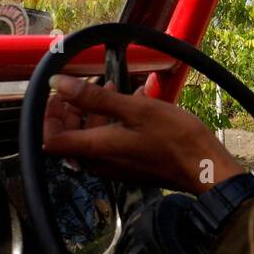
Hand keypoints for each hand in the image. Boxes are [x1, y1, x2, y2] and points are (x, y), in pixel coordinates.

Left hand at [43, 75, 244, 194]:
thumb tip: (59, 85)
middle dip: (71, 109)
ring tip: (110, 87)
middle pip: (69, 138)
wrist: (205, 167)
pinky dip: (111, 122)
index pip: (51, 138)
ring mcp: (115, 167)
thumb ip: (95, 98)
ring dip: (94, 112)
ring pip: (90, 139)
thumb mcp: (136, 109)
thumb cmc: (175, 138)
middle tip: (83, 86)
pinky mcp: (129, 166)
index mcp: (96, 149)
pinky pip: (109, 144)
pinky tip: (132, 104)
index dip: (48, 116)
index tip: (58, 93)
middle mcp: (100, 162)